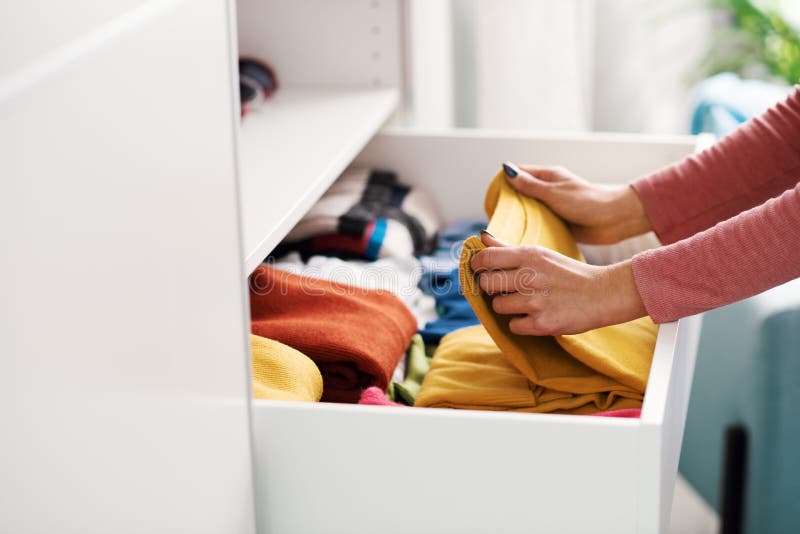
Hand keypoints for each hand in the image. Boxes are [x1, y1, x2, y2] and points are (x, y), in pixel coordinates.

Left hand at [470, 231, 646, 334]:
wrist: (603, 293)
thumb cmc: (567, 273)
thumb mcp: (540, 254)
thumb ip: (507, 248)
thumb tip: (480, 238)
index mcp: (529, 255)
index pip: (485, 258)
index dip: (476, 266)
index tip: (479, 270)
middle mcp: (530, 276)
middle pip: (487, 283)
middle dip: (491, 288)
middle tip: (504, 289)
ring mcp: (536, 301)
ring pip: (498, 306)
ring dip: (507, 306)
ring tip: (524, 302)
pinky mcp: (542, 324)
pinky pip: (513, 326)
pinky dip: (521, 324)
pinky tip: (534, 316)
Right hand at [503, 162, 651, 243]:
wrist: (614, 221)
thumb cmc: (587, 202)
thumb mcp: (554, 192)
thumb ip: (530, 185)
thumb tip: (507, 170)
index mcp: (548, 177)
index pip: (519, 174)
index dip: (503, 182)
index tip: (490, 196)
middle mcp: (549, 191)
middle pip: (521, 195)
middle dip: (508, 204)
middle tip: (494, 218)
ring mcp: (553, 208)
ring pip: (529, 212)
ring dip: (519, 220)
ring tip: (503, 231)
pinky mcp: (558, 223)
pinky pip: (539, 226)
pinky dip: (530, 230)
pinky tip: (520, 239)